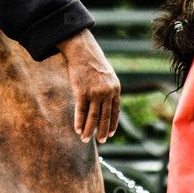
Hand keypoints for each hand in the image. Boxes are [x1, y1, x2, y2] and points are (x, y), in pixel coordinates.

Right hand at [57, 29, 120, 143]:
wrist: (82, 51)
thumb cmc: (93, 62)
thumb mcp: (107, 75)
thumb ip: (109, 89)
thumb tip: (107, 104)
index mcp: (115, 89)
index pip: (115, 112)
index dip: (112, 124)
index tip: (109, 134)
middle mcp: (107, 93)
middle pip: (104, 117)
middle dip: (102, 131)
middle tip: (100, 141)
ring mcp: (94, 93)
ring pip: (93, 117)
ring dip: (89, 130)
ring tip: (85, 139)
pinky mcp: (81, 92)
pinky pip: (81, 111)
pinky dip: (79, 122)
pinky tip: (78, 129)